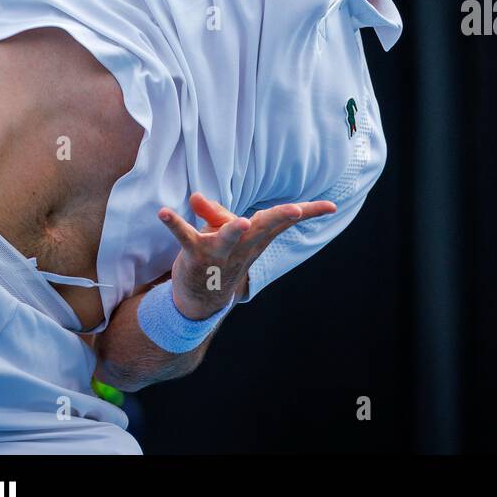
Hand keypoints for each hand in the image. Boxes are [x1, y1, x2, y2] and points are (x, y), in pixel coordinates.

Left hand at [157, 192, 336, 320]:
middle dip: (281, 218)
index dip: (310, 212)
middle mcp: (244, 243)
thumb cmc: (218, 257)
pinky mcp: (196, 254)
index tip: (332, 206)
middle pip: (265, 227)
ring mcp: (221, 251)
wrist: (201, 299)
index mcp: (257, 235)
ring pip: (228, 237)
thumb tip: (195, 197)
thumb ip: (214, 212)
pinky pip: (185, 237)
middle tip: (296, 210)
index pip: (286, 220)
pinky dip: (174, 224)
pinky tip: (164, 213)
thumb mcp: (222, 232)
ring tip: (240, 222)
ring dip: (232, 229)